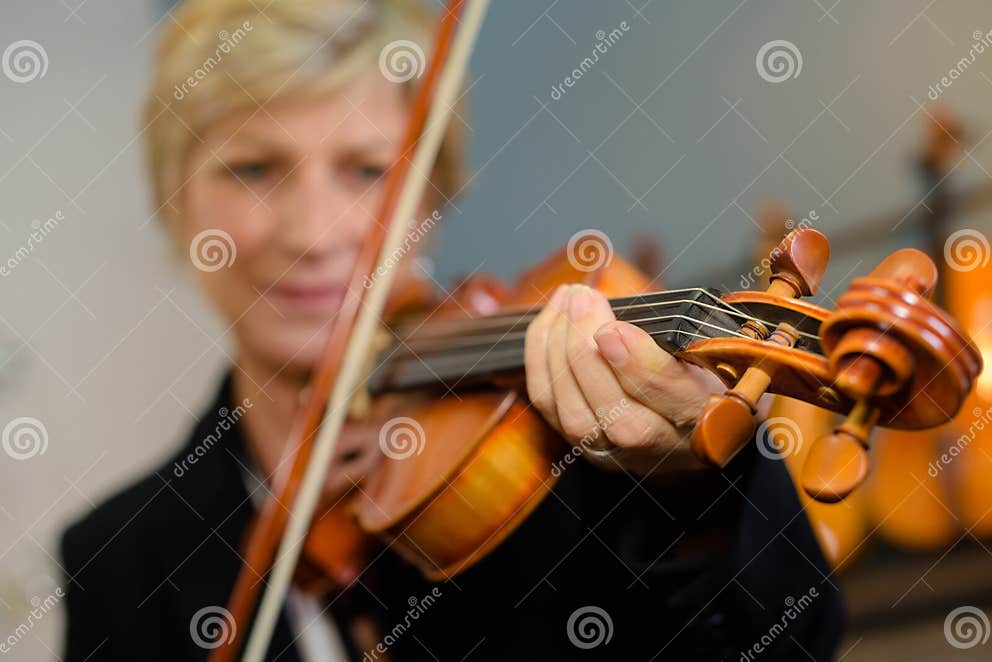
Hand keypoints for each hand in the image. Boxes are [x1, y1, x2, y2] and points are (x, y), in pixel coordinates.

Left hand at [524, 283, 723, 473]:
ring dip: (559, 350)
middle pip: (618, 418)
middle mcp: (665, 448)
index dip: (640, 366)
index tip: (613, 328)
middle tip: (583, 299)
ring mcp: (620, 454)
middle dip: (587, 352)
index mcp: (714, 421)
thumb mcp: (720, 347)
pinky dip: (542, 357)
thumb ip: (687, 336)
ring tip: (568, 299)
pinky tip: (552, 318)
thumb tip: (623, 317)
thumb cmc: (711, 370)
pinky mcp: (585, 445)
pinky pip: (550, 406)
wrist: (696, 417)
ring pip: (576, 417)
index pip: (676, 402)